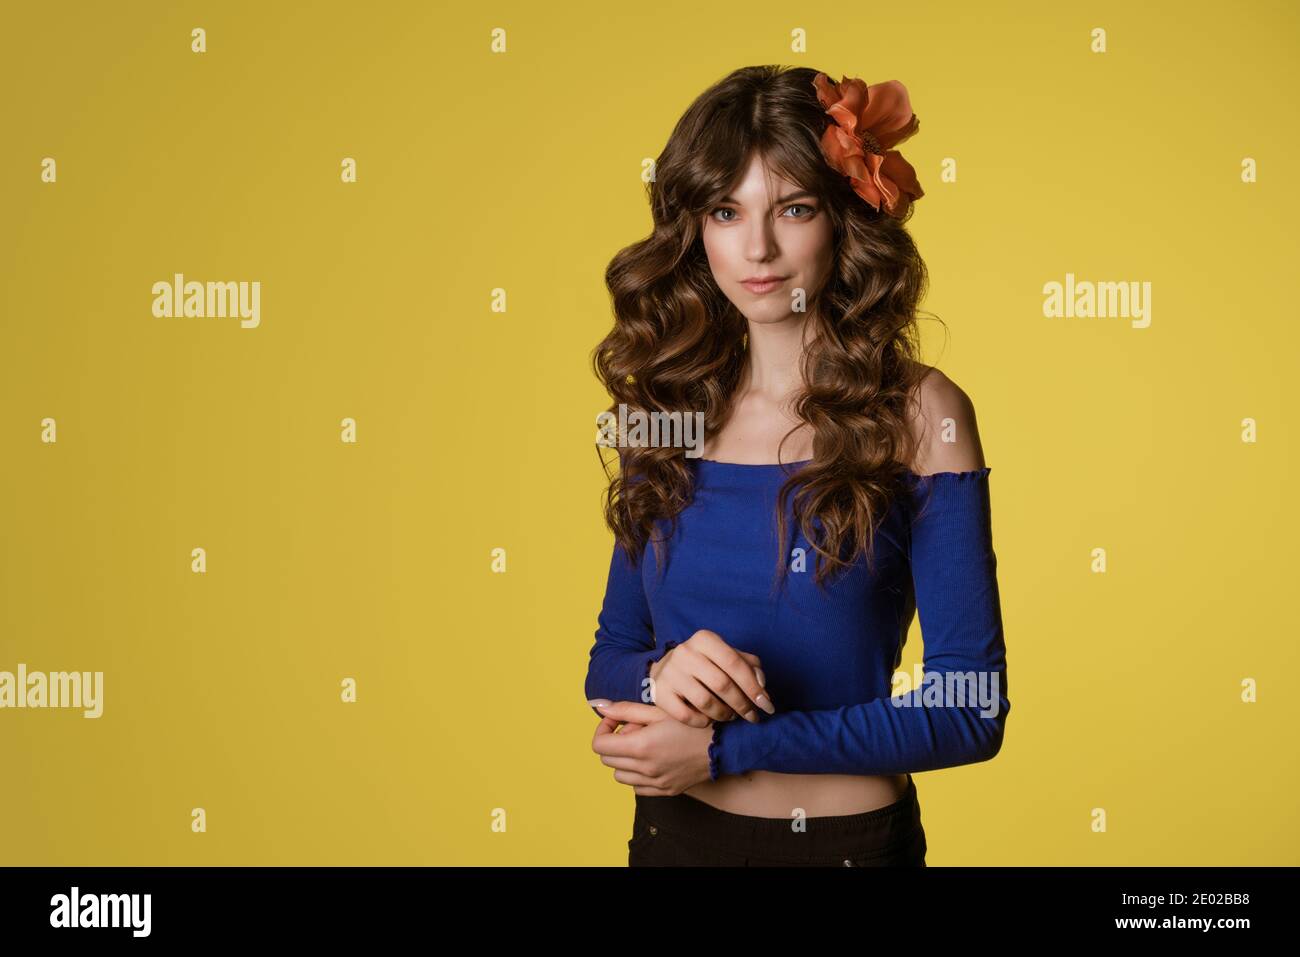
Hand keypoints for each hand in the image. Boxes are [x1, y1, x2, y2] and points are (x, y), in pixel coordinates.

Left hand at [590, 701, 713, 794]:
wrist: (724, 745)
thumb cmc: (693, 722)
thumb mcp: (659, 710)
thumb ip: (626, 709)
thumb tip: (599, 706)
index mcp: (641, 746)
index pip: (599, 745)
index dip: (602, 729)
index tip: (615, 721)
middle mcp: (645, 769)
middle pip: (607, 760)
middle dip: (614, 742)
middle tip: (635, 729)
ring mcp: (655, 783)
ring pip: (619, 776)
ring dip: (625, 760)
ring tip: (645, 745)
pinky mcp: (665, 791)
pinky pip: (637, 787)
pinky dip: (638, 774)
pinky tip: (653, 759)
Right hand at [648, 629, 773, 727]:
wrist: (665, 669)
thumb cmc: (705, 664)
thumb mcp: (726, 656)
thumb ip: (750, 666)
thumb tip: (762, 687)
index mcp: (705, 639)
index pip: (735, 664)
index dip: (753, 687)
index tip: (767, 706)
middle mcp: (685, 652)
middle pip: (722, 684)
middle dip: (742, 705)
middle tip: (752, 716)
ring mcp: (670, 673)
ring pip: (706, 702)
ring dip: (724, 715)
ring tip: (731, 716)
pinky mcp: (659, 693)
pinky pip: (687, 716)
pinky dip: (703, 722)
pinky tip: (709, 720)